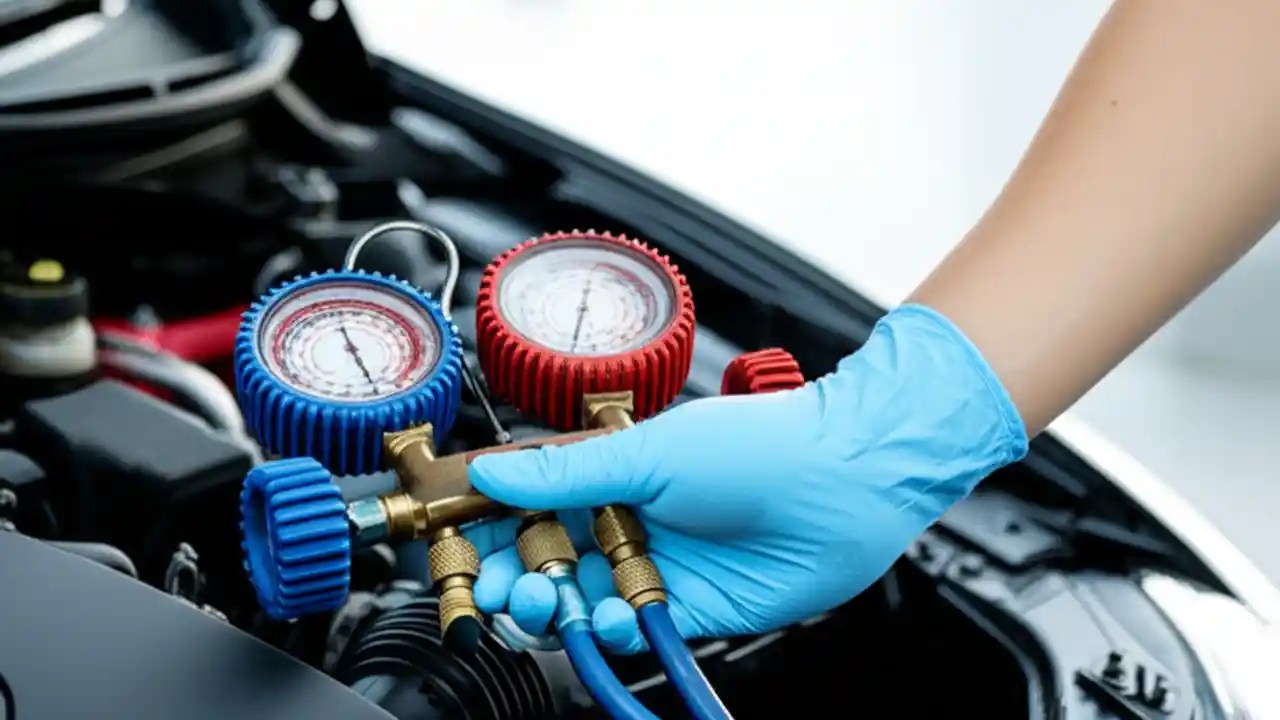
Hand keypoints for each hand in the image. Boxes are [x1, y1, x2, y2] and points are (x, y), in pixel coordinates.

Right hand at [466, 304, 1027, 653]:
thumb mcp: (647, 453)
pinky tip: (611, 615)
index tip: (450, 545)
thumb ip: (565, 474)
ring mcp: (653, 567)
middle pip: (542, 562)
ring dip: (551, 608)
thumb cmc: (756, 447)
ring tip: (546, 600)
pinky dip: (609, 632)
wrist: (842, 482)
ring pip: (578, 603)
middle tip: (494, 587)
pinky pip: (628, 632)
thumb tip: (491, 473)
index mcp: (608, 474)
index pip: (526, 505)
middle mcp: (625, 522)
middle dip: (509, 578)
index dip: (485, 528)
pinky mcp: (684, 610)